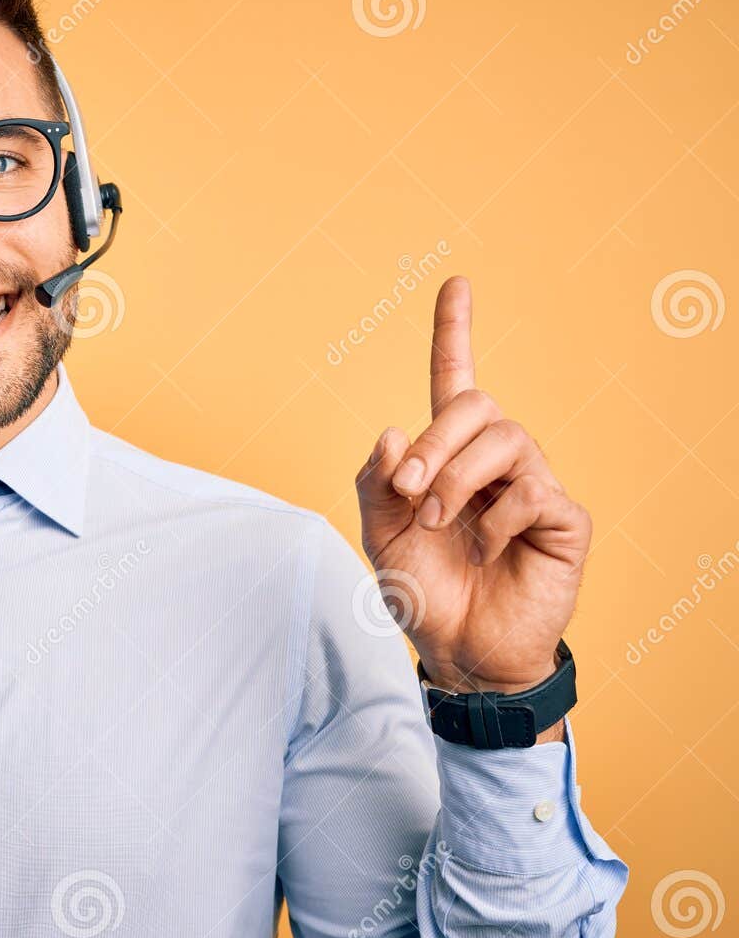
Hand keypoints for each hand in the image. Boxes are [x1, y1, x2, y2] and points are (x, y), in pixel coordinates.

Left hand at [354, 277, 589, 716]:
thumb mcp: (379, 536)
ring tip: (438, 522)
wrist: (460, 654)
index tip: (456, 283)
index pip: (455, 380)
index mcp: (448, 455)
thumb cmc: (424, 591)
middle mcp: (495, 460)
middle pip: (477, 405)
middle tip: (409, 493)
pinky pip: (531, 491)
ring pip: (505, 438)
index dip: (455, 331)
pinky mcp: (562, 518)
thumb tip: (393, 433)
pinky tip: (485, 552)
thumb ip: (374, 483)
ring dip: (457, 478)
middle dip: (435, 442)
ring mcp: (533, 485)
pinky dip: (494, 521)